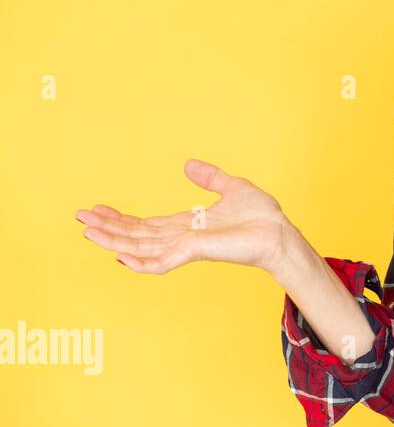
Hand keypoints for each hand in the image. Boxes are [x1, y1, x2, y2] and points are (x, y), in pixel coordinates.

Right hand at [75, 158, 302, 274]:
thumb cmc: (261, 216)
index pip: (145, 224)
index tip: (97, 209)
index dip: (120, 218)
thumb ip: (209, 177)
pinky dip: (139, 261)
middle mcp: (181, 238)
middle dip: (107, 227)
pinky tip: (119, 256)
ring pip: (140, 247)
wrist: (279, 232)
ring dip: (113, 240)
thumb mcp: (231, 187)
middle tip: (79, 218)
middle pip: (136, 235)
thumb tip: (188, 164)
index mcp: (186, 225)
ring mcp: (186, 247)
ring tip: (87, 232)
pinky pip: (161, 262)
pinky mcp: (194, 252)